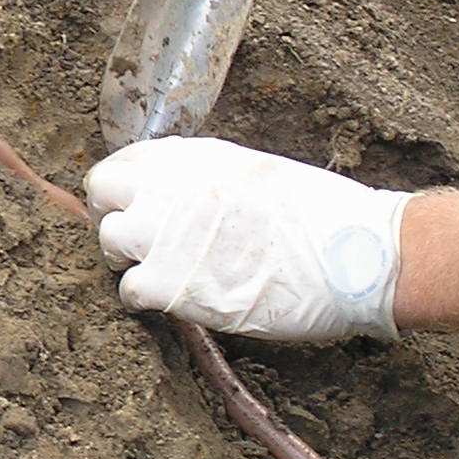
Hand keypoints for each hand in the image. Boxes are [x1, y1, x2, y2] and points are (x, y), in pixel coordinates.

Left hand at [87, 138, 412, 342]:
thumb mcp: (257, 175)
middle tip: (142, 242)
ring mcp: (165, 235)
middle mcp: (170, 188)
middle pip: (103, 194)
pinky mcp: (172, 285)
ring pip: (109, 242)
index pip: (125, 162)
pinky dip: (144, 299)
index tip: (138, 207)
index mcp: (195, 157)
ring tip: (160, 273)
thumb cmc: (323, 218)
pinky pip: (129, 290)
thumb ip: (209, 180)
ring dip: (128, 259)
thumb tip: (183, 197)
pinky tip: (175, 300)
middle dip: (116, 217)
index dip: (126, 189)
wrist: (356, 254)